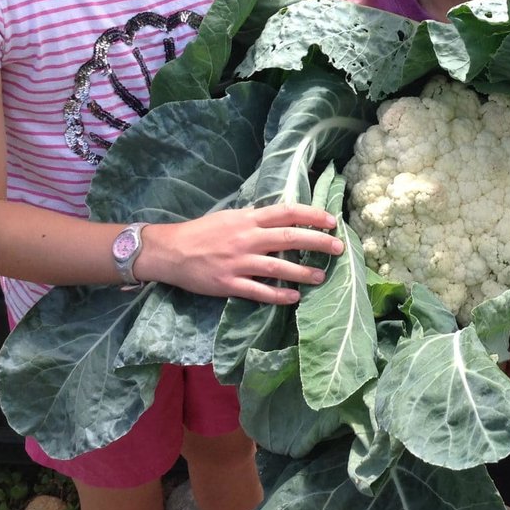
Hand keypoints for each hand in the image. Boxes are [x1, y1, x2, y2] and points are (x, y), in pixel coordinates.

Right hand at [140, 203, 343, 303]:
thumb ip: (255, 219)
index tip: (331, 220)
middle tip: (338, 248)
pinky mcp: (229, 283)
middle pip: (289, 237)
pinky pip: (259, 291)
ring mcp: (238, 261)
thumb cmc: (201, 232)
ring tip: (321, 276)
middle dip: (317, 242)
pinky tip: (294, 297)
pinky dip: (278, 295)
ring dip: (303, 272)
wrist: (170, 251)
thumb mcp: (230, 217)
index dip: (312, 215)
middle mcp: (246, 237)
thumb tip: (281, 220)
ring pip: (278, 266)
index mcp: (247, 218)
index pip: (286, 212)